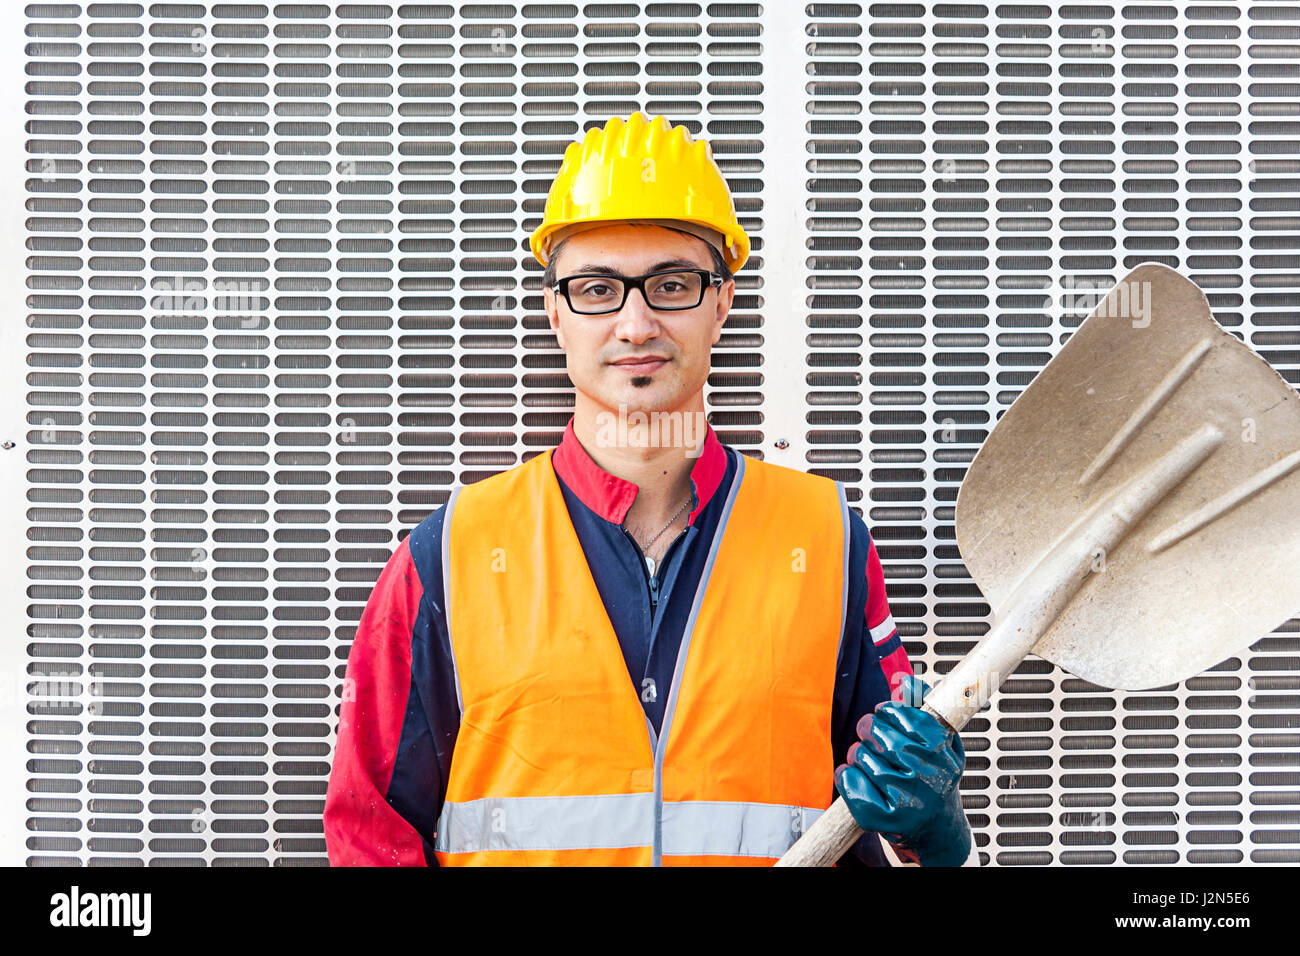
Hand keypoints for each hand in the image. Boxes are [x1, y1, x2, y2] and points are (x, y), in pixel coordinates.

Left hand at [834, 674, 972, 865]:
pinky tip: (856, 777)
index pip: (900, 713)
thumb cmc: (935, 779)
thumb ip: (925, 708)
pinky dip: (845, 775)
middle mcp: (926, 775)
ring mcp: (904, 799)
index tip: (885, 715)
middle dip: (868, 729)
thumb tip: (906, 681)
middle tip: (871, 736)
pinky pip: (849, 781)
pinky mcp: (882, 818)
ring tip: (869, 762)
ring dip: (857, 754)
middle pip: (875, 732)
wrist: (937, 831)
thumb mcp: (942, 742)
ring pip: (859, 755)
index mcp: (941, 751)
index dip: (887, 711)